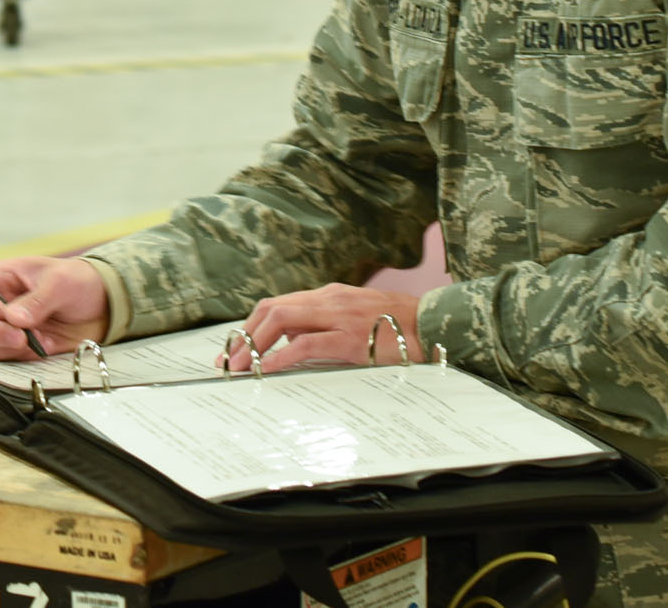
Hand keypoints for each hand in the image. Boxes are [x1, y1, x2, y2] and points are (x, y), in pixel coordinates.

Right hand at [0, 255, 108, 358]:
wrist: (103, 306)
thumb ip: (37, 300)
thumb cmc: (78, 282)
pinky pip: (1, 361)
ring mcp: (4, 329)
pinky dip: (17, 358)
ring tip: (32, 341)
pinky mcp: (17, 350)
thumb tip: (14, 318)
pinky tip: (40, 347)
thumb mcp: (60, 282)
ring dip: (1, 347)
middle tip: (18, 334)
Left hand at [229, 284, 421, 373]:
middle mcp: (329, 300)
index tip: (235, 349)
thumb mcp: (358, 321)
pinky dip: (280, 357)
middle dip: (244, 335)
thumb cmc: (402, 329)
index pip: (278, 305)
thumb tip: (292, 344)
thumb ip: (327, 327)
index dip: (251, 327)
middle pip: (271, 309)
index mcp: (329, 296)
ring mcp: (339, 316)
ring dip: (254, 345)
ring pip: (281, 320)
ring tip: (240, 368)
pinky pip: (306, 344)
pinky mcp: (351, 337)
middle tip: (228, 361)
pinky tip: (267, 371)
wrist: (439, 326)